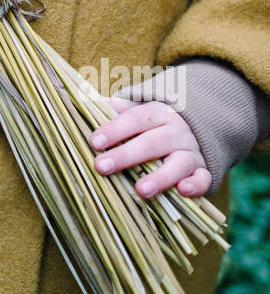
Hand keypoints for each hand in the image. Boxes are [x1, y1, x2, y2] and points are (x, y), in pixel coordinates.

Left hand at [90, 94, 211, 198]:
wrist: (200, 126)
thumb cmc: (157, 123)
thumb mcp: (140, 109)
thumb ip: (118, 109)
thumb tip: (89, 103)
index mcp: (157, 113)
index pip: (134, 119)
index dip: (115, 129)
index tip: (94, 142)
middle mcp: (175, 131)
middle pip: (151, 142)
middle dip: (126, 155)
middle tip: (101, 167)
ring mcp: (191, 151)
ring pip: (178, 163)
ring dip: (160, 176)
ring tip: (140, 190)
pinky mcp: (204, 170)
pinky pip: (203, 178)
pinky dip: (195, 184)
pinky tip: (183, 190)